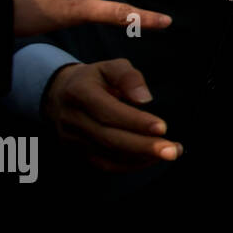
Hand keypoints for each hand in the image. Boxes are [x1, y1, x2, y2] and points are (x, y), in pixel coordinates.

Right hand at [43, 58, 181, 171]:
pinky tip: (151, 159)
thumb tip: (144, 98)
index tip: (162, 127)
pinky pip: (105, 165)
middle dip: (143, 146)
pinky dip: (130, 165)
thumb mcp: (110, 67)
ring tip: (170, 152)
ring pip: (108, 155)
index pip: (108, 111)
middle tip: (171, 150)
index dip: (135, 121)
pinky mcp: (78, 152)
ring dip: (141, 158)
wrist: (60, 94)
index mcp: (79, 92)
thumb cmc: (94, 79)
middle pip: (108, 138)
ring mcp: (72, 138)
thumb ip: (128, 77)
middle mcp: (72, 118)